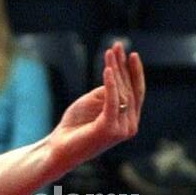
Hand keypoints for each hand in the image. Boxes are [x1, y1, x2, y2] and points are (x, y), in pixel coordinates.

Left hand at [48, 42, 144, 170]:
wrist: (59, 148)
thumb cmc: (75, 126)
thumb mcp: (93, 102)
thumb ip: (108, 91)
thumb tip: (115, 74)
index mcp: (128, 120)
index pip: (136, 92)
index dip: (133, 72)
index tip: (129, 53)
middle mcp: (130, 126)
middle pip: (130, 89)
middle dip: (123, 66)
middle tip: (117, 46)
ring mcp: (121, 129)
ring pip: (122, 93)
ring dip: (114, 69)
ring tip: (109, 52)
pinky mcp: (109, 129)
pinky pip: (113, 102)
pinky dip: (111, 85)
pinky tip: (107, 69)